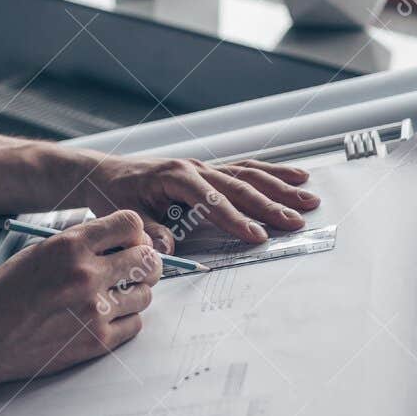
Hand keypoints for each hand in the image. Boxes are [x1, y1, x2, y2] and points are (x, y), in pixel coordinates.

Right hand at [0, 210, 159, 388]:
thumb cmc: (3, 297)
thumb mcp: (38, 252)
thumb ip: (78, 244)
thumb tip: (116, 240)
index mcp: (70, 246)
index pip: (131, 224)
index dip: (133, 233)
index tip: (129, 242)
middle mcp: (86, 275)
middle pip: (147, 259)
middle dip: (143, 262)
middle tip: (133, 268)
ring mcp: (94, 311)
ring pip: (145, 294)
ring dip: (134, 292)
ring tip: (114, 295)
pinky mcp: (97, 341)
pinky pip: (135, 324)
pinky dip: (125, 320)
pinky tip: (105, 317)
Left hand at [75, 154, 319, 248]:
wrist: (107, 173)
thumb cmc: (116, 194)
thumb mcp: (125, 215)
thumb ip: (149, 231)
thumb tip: (168, 248)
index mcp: (175, 176)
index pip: (212, 200)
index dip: (235, 219)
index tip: (257, 237)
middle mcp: (195, 167)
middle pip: (239, 186)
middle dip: (269, 205)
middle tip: (295, 223)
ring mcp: (206, 167)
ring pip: (250, 175)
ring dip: (281, 188)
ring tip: (309, 200)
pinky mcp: (212, 171)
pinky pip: (247, 170)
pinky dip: (275, 173)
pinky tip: (298, 177)